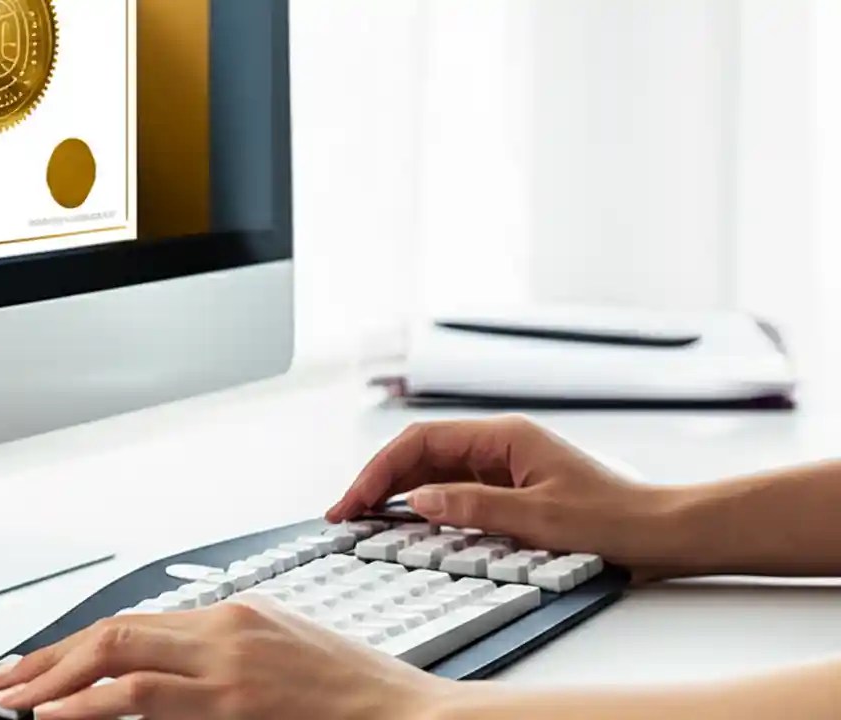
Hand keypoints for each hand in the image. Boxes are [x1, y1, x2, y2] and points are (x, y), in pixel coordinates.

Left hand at [0, 597, 459, 719]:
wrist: (415, 718)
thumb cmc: (363, 698)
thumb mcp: (292, 657)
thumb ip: (232, 659)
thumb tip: (173, 676)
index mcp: (240, 616)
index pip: (140, 625)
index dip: (83, 644)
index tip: (46, 664)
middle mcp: (228, 630)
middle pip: (117, 632)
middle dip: (52, 657)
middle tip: (8, 681)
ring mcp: (229, 665)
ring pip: (119, 654)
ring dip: (56, 677)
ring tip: (16, 700)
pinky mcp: (236, 703)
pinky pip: (145, 696)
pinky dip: (93, 702)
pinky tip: (59, 713)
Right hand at [327, 415, 679, 581]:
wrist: (661, 532)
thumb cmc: (615, 517)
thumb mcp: (539, 518)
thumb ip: (473, 507)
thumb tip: (417, 502)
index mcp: (504, 436)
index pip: (421, 443)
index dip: (379, 471)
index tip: (353, 501)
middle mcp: (499, 445)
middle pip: (420, 454)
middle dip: (378, 481)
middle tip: (345, 513)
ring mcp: (503, 467)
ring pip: (432, 473)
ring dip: (396, 494)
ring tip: (364, 520)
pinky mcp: (509, 491)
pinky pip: (453, 492)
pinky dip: (424, 507)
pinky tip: (407, 526)